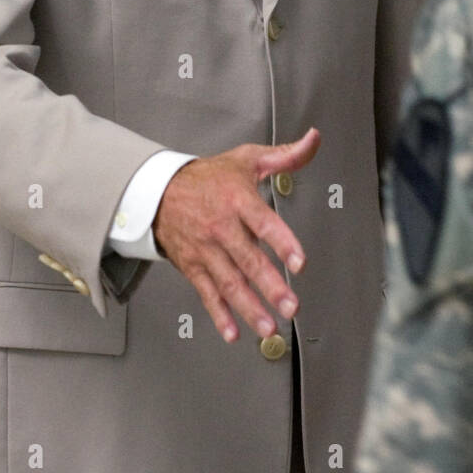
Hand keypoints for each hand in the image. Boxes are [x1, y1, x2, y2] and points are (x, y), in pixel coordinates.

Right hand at [152, 127, 319, 342]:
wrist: (159, 191)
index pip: (263, 223)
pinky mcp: (194, 267)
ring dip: (249, 308)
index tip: (298, 262)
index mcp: (238, 200)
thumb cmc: (209, 177)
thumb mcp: (247, 159)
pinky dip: (219, 315)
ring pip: (229, 283)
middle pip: (248, 260)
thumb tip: (313, 140)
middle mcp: (221, 228)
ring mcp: (206, 251)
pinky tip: (232, 332)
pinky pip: (207, 294)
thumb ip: (285, 155)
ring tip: (269, 327)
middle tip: (291, 305)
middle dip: (270, 286)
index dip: (282, 243)